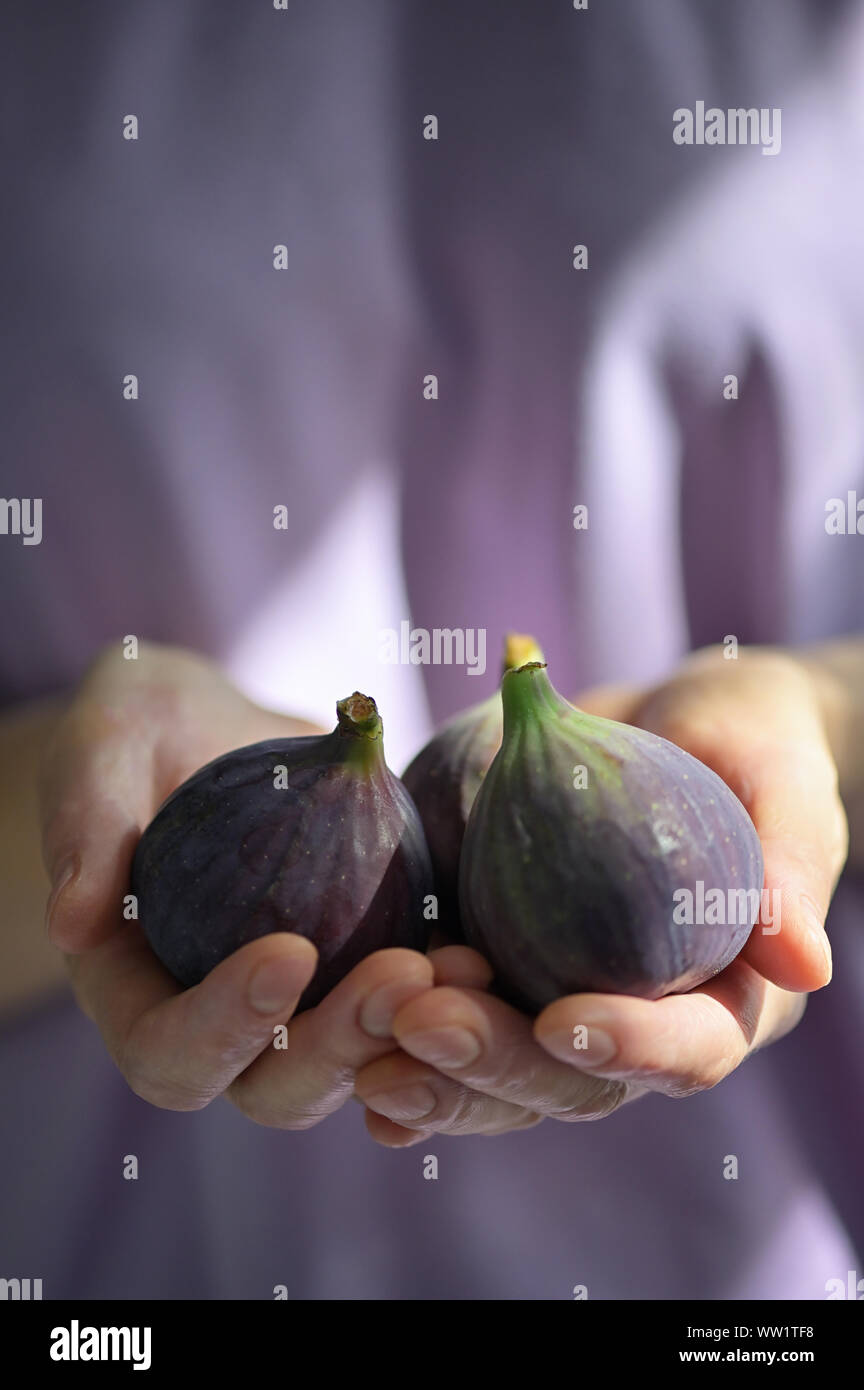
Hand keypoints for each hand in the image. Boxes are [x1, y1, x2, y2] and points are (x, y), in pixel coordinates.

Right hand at [41, 642, 440, 1125]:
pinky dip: (453, 992)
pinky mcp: (368, 968)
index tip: (286, 953)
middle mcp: (226, 1026)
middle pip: (278, 1088)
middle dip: (342, 1045)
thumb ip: (87, 826)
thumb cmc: (140, 732)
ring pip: (363, 1065)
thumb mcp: (104, 751)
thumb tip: (73, 920)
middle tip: (402, 977)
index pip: (172, 1054)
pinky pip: (415, 1005)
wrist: (213, 726)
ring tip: (468, 970)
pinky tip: (491, 949)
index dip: (224, 1026)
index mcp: (141, 998)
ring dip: (417, 1033)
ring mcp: (306, 1009)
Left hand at [355, 647, 847, 1144]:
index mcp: (729, 994)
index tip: (564, 1016)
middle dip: (499, 1060)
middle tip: (423, 1021)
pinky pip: (451, 1035)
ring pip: (502, 1077)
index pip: (691, 1047)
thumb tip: (805, 966)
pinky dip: (397, 1051)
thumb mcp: (778, 778)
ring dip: (433, 1069)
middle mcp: (643, 1023)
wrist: (670, 723)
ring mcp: (564, 1007)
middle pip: (576, 1082)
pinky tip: (343, 1054)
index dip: (632, 1046)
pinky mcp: (503, 980)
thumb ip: (789, 864)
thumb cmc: (744, 740)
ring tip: (362, 1039)